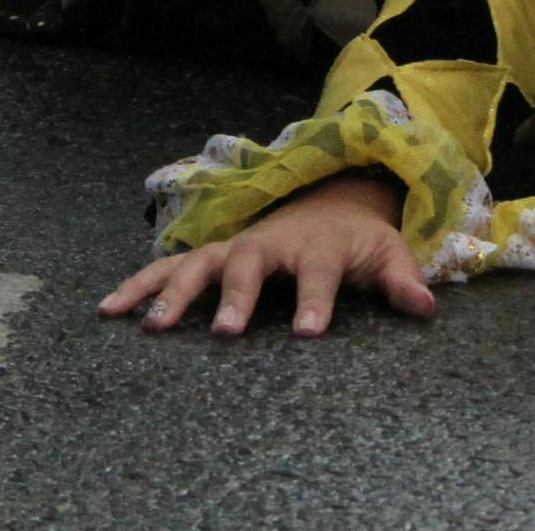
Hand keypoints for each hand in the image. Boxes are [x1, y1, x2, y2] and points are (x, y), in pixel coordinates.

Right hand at [97, 171, 435, 337]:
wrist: (327, 200)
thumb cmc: (357, 240)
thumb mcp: (387, 253)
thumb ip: (403, 280)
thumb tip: (427, 306)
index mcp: (316, 247)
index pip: (317, 274)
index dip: (314, 301)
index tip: (308, 333)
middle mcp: (269, 244)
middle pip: (248, 264)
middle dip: (235, 296)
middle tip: (226, 332)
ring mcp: (235, 247)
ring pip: (198, 262)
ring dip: (172, 290)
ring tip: (150, 326)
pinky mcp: (211, 255)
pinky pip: (168, 266)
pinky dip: (138, 284)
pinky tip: (107, 310)